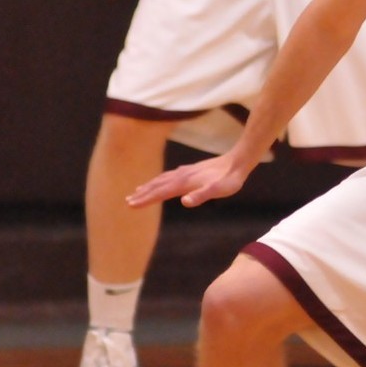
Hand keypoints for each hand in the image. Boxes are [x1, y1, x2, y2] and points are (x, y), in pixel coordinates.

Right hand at [125, 153, 249, 208]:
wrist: (238, 161)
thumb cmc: (230, 179)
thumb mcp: (219, 190)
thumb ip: (202, 195)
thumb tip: (184, 202)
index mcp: (185, 183)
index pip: (161, 192)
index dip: (145, 199)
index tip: (131, 205)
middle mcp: (182, 176)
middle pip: (158, 185)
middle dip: (142, 194)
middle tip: (127, 201)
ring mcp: (186, 172)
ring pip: (163, 179)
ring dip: (149, 186)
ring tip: (137, 191)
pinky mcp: (192, 170)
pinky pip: (170, 175)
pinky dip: (160, 179)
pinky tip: (161, 180)